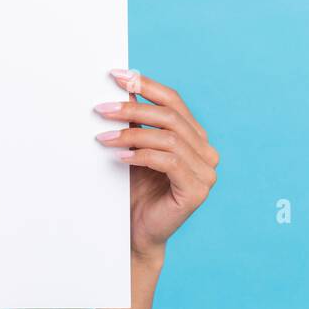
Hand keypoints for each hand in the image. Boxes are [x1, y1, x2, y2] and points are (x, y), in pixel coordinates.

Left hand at [93, 69, 217, 263]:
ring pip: (169, 138)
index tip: (117, 75)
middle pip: (171, 117)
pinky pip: (169, 162)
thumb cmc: (135, 190)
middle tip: (101, 109)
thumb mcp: (133, 148)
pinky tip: (119, 157)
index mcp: (194, 137)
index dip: (146, 85)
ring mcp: (206, 172)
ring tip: (103, 137)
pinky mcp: (197, 191)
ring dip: (132, 133)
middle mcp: (206, 151)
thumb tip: (120, 89)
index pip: (174, 101)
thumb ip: (136, 121)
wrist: (137, 232)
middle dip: (133, 109)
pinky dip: (141, 155)